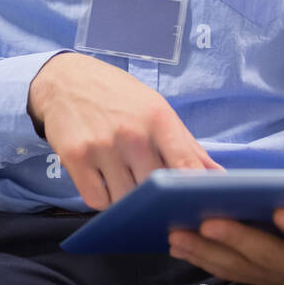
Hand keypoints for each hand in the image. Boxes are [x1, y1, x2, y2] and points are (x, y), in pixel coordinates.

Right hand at [27, 52, 222, 209]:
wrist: (65, 79)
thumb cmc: (117, 96)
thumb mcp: (156, 108)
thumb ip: (187, 145)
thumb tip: (219, 175)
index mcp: (158, 118)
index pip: (186, 165)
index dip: (195, 190)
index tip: (200, 204)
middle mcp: (132, 133)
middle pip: (155, 190)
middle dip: (157, 196)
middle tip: (153, 192)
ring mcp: (102, 146)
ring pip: (125, 199)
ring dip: (127, 199)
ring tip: (124, 179)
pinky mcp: (75, 157)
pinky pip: (97, 200)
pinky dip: (103, 198)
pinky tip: (103, 180)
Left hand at [169, 196, 283, 284]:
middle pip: (268, 257)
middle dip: (238, 239)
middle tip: (209, 220)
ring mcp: (280, 279)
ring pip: (241, 267)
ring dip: (208, 251)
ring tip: (178, 231)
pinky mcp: (261, 279)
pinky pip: (229, 271)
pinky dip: (203, 258)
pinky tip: (178, 243)